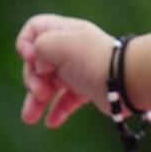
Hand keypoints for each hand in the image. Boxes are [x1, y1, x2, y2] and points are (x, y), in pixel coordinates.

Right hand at [15, 13, 115, 127]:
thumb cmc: (90, 59)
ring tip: (30, 118)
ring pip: (48, 84)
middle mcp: (70, 49)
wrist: (125, 80)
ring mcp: (78, 69)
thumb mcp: (55, 43)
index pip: (35, 29)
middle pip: (37, 62)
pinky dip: (57, 111)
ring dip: (35, 100)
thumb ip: (37, 47)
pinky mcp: (87, 89)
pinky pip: (66, 101)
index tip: (31, 57)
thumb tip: (42, 67)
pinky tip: (51, 123)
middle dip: (31, 78)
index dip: (25, 43)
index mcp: (64, 32)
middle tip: (40, 91)